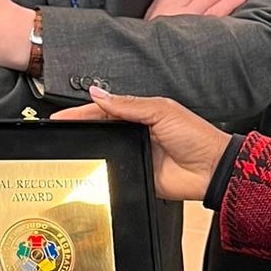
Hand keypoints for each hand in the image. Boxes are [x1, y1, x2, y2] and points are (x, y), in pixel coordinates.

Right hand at [53, 88, 230, 201]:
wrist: (212, 169)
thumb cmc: (196, 136)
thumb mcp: (161, 111)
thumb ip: (128, 105)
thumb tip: (98, 94)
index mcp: (140, 114)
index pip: (104, 111)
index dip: (81, 113)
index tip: (60, 116)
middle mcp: (135, 134)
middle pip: (101, 131)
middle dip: (80, 131)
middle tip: (58, 132)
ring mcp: (135, 155)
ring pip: (105, 152)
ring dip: (90, 151)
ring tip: (67, 150)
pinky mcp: (137, 176)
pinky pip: (115, 173)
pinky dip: (103, 171)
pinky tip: (89, 169)